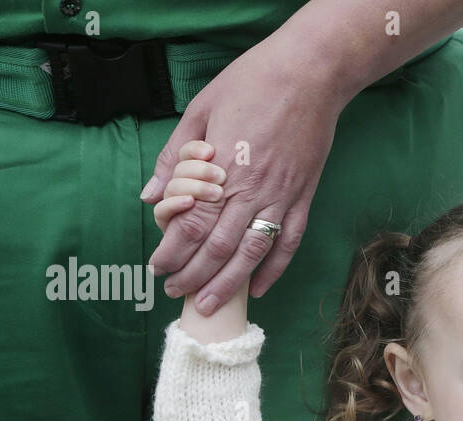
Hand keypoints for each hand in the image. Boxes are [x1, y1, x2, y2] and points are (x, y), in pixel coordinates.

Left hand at [141, 32, 347, 313]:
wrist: (310, 74)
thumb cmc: (252, 83)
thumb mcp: (200, 108)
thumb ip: (175, 156)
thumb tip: (152, 195)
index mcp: (222, 169)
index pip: (193, 224)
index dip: (173, 252)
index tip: (157, 269)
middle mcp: (252, 190)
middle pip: (219, 247)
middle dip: (195, 275)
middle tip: (176, 293)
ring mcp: (281, 197)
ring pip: (253, 252)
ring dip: (229, 283)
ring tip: (210, 305)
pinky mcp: (303, 197)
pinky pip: (288, 241)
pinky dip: (274, 269)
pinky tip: (258, 288)